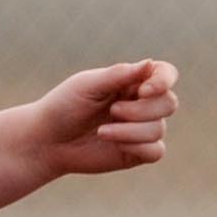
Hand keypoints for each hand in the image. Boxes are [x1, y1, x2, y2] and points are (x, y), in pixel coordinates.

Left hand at [30, 59, 179, 176]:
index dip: (163, 81)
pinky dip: (137, 147)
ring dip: (130, 131)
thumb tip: (150, 63)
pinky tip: (114, 144)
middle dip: (141, 110)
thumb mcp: (88, 85)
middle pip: (169, 103)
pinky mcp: (137, 153)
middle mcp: (142, 104)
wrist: (48, 140)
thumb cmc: (64, 106)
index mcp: (132, 81)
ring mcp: (142, 129)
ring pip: (159, 129)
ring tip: (102, 131)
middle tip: (112, 111)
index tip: (143, 91)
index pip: (165, 74)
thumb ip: (119, 75)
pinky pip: (156, 151)